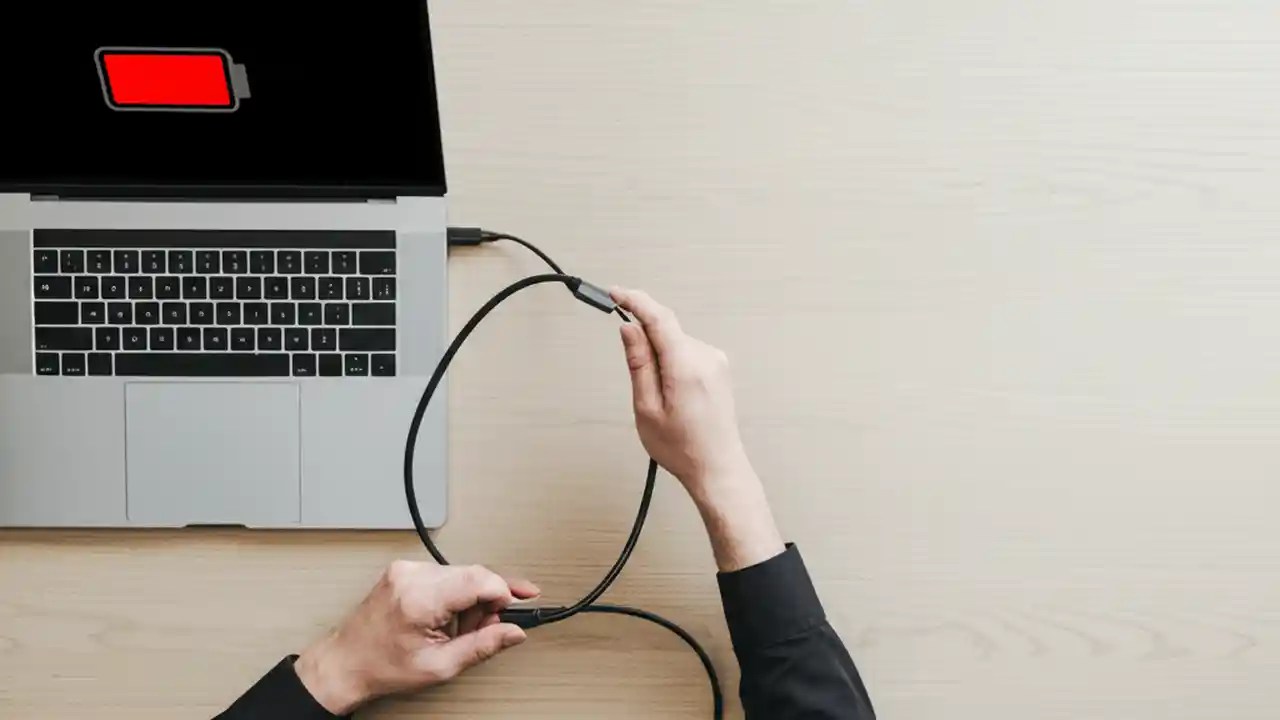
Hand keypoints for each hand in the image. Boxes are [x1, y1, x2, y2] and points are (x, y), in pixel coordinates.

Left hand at [294, 562, 538, 714]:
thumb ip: (483, 646)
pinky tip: (447, 617)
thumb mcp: (440, 665)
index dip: (505, 592)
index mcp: (421, 599)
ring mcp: (406, 570)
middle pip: (474, 574)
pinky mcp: (404, 570)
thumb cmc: (383, 666)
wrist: (346, 662)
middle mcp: (412, 576)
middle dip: (489, 599)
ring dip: (471, 598)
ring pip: (461, 574)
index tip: (520, 603)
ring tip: (459, 628)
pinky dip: (454, 594)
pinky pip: (444, 575)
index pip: (480, 579)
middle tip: (492, 626)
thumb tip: (513, 632)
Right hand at [610, 287, 749, 494]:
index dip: (635, 301)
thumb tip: (630, 328)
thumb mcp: (647, 408)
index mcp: (686, 366)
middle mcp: (706, 357)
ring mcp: (716, 361)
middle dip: (645, 345)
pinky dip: (672, 363)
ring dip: (660, 358)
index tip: (615, 293)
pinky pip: (687, 353)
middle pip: (666, 332)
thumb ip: (639, 363)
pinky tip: (674, 396)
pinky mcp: (719, 368)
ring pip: (675, 343)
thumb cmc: (682, 446)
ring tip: (662, 401)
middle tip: (640, 385)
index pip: (659, 318)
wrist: (717, 467)